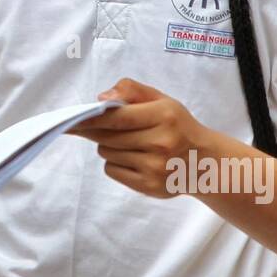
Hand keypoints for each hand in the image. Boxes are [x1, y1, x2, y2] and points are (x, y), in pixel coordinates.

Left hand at [69, 78, 222, 197]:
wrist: (204, 163)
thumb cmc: (177, 126)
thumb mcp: (162, 100)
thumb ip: (131, 90)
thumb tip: (102, 98)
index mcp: (165, 116)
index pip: (118, 117)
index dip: (91, 118)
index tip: (72, 119)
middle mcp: (161, 142)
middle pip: (107, 136)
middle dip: (98, 130)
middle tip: (101, 127)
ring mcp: (155, 167)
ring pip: (107, 153)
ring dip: (108, 146)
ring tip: (131, 143)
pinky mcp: (149, 186)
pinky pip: (112, 171)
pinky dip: (115, 163)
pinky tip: (133, 158)